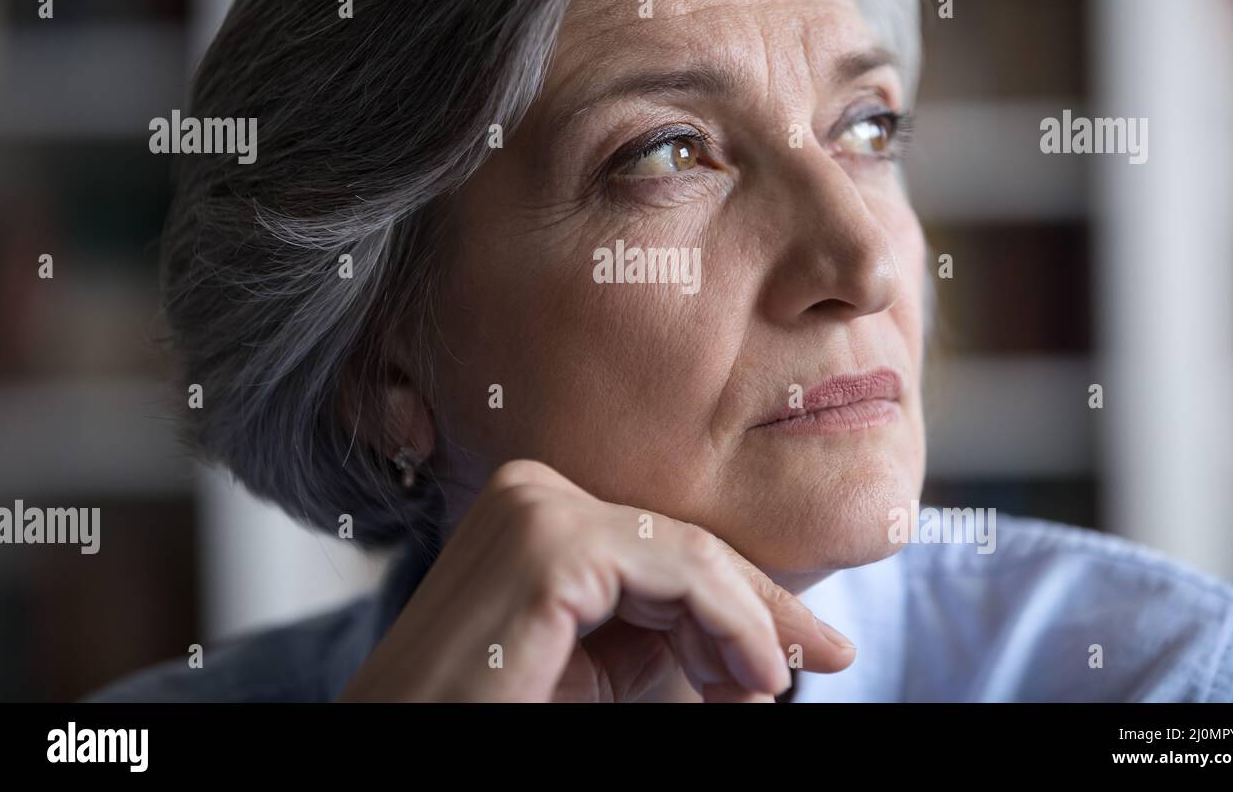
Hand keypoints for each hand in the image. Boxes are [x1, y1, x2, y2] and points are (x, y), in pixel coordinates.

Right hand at [338, 459, 855, 701]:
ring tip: (778, 681)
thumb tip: (759, 648)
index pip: (663, 544)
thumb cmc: (495, 710)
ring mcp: (537, 507)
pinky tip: (755, 672)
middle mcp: (533, 489)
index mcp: (538, 508)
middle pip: (682, 544)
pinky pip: (677, 573)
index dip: (740, 597)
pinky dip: (731, 622)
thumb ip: (666, 635)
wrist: (404, 743)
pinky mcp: (551, 543)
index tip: (797, 649)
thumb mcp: (603, 668)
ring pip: (688, 555)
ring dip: (750, 623)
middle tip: (828, 654)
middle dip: (759, 608)